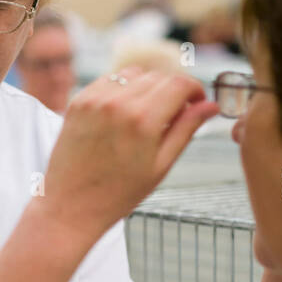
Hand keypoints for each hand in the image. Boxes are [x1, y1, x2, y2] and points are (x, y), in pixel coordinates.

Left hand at [41, 67, 219, 240]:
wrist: (70, 207)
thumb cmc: (118, 194)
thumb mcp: (161, 165)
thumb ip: (186, 129)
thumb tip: (211, 105)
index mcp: (143, 121)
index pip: (180, 84)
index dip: (195, 90)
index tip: (197, 103)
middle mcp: (118, 103)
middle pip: (159, 76)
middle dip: (173, 90)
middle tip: (173, 115)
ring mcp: (95, 100)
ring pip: (134, 74)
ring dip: (148, 86)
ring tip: (147, 115)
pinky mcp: (78, 102)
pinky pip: (109, 80)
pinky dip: (123, 89)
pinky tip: (124, 113)